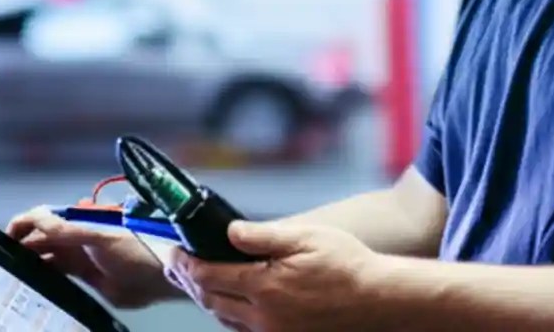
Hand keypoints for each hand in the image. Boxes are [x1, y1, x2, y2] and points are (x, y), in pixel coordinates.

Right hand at [6, 206, 179, 308]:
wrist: (162, 272)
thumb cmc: (136, 245)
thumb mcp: (99, 234)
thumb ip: (67, 229)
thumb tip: (37, 219)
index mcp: (76, 222)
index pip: (39, 219)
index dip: (19, 227)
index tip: (1, 240)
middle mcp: (75, 238)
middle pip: (39, 241)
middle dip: (19, 249)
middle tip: (1, 265)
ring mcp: (81, 258)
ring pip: (46, 260)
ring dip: (30, 266)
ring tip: (12, 278)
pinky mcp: (88, 278)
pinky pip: (59, 277)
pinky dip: (45, 281)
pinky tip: (34, 289)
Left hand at [168, 220, 386, 331]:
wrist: (378, 300)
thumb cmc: (346, 265)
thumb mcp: (305, 237)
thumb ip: (262, 235)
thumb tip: (228, 231)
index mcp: (266, 287)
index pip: (209, 276)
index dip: (186, 264)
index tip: (175, 252)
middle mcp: (264, 317)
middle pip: (209, 301)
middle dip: (189, 281)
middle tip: (178, 264)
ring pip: (223, 319)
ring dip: (207, 298)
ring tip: (197, 278)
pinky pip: (243, 330)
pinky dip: (229, 314)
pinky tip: (229, 299)